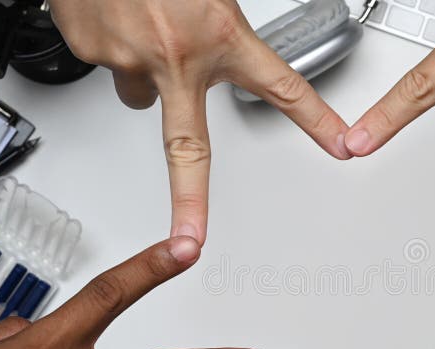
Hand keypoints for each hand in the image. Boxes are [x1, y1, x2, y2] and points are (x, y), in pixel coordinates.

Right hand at [48, 0, 351, 243]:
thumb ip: (219, 24)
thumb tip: (211, 47)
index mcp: (220, 34)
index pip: (283, 88)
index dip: (317, 122)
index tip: (343, 148)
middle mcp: (176, 54)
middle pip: (185, 147)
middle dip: (188, 202)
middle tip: (190, 241)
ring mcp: (128, 57)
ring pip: (142, 90)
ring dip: (147, 72)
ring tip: (144, 25)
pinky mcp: (91, 51)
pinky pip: (109, 62)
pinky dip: (114, 44)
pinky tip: (117, 12)